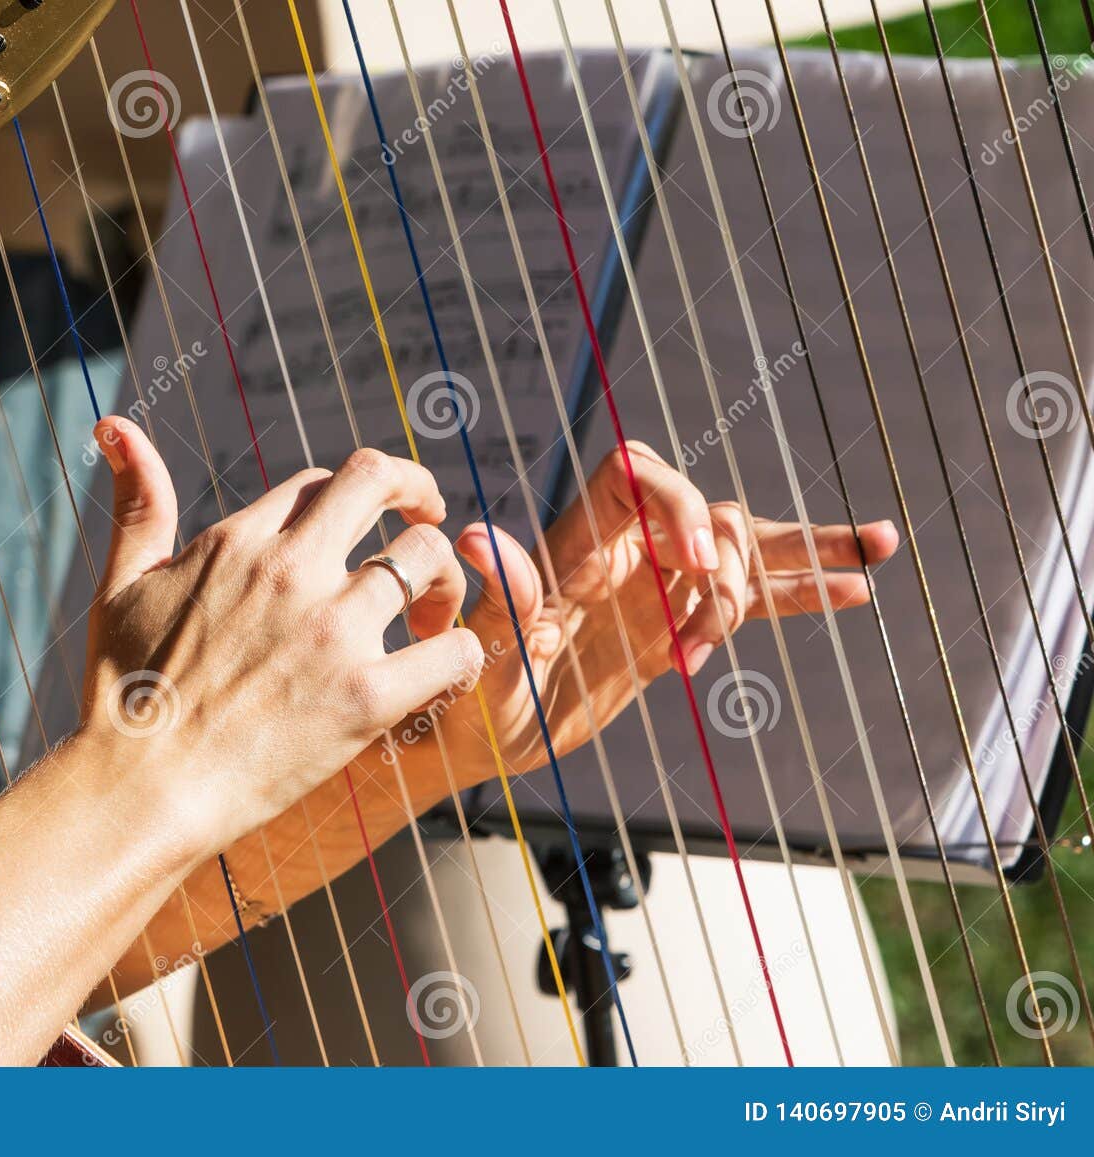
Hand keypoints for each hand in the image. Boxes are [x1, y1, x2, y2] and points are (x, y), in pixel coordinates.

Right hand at [80, 417, 484, 854]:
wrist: (141, 791)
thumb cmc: (124, 694)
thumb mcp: (122, 585)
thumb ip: (139, 503)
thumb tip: (114, 423)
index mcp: (240, 540)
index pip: (322, 482)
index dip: (349, 496)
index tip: (361, 517)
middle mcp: (292, 571)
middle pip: (380, 482)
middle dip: (415, 488)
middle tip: (429, 512)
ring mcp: (334, 632)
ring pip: (427, 558)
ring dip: (440, 577)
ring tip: (431, 611)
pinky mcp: (366, 699)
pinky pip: (452, 650)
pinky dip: (461, 651)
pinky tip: (445, 666)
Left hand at [383, 441, 897, 783]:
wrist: (485, 736)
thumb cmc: (471, 692)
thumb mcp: (483, 651)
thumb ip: (499, 598)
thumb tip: (479, 537)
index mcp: (577, 542)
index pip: (636, 476)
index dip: (675, 504)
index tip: (691, 566)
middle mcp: (622, 553)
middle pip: (702, 511)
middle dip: (729, 557)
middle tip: (704, 624)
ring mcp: (655, 590)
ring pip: (741, 550)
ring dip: (807, 549)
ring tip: (876, 546)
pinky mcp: (676, 629)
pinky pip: (748, 602)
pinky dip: (801, 594)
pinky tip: (855, 588)